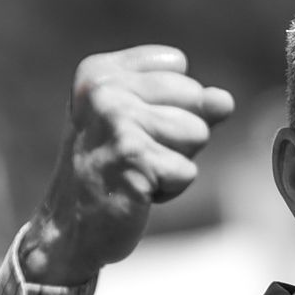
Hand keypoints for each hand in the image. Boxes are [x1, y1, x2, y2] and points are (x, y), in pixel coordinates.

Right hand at [21, 46, 235, 283]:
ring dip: (176, 163)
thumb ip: (188, 104)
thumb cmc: (112, 173)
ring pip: (197, 132)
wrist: (70, 230)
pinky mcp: (133, 156)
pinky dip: (170, 190)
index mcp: (101, 72)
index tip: (134, 127)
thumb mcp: (144, 125)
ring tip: (137, 172)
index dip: (173, 102)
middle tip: (137, 155)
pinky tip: (137, 191)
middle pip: (194, 96)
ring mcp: (116, 121)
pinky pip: (188, 170)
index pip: (177, 64)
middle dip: (180, 134)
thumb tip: (225, 101)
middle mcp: (104, 89)